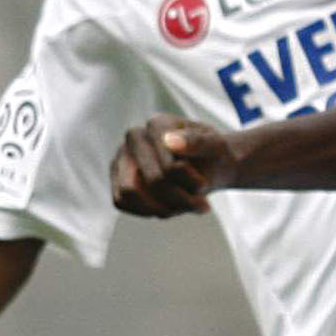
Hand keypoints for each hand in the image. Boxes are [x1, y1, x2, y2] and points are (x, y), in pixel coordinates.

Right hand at [112, 115, 235, 216]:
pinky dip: (147, 211)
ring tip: (185, 207)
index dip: (190, 183)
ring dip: (162, 208)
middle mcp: (134, 136)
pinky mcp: (117, 177)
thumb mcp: (218, 148)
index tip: (204, 185)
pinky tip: (170, 208)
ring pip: (130, 193)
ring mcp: (122, 156)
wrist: (208, 166)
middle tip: (202, 205)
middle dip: (180, 199)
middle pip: (153, 181)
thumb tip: (169, 141)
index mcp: (158, 124)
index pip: (169, 167)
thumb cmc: (213, 156)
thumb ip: (199, 142)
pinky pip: (121, 202)